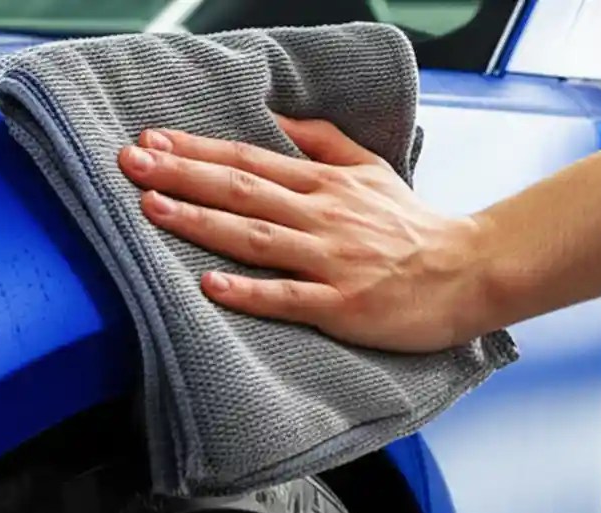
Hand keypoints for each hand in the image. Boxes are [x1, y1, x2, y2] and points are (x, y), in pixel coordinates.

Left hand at [117, 115, 490, 352]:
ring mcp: (332, 261)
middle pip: (241, 191)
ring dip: (201, 223)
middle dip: (182, 175)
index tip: (151, 140)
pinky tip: (210, 284)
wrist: (468, 271)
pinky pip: (289, 297)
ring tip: (153, 209)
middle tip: (131, 164)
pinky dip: (249, 291)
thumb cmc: (414, 226)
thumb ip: (323, 142)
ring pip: (255, 237)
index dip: (197, 150)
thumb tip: (276, 118)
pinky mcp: (343, 305)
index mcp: (325, 184)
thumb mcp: (371, 169)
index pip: (249, 160)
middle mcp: (322, 216)